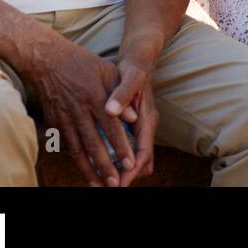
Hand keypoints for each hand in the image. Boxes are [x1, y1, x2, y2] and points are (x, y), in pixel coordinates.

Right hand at [22, 34, 136, 186]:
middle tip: (115, 183)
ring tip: (99, 185)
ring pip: (77, 148)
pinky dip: (75, 159)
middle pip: (93, 142)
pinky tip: (84, 170)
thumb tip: (135, 118)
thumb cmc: (83, 63)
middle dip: (105, 165)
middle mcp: (79, 109)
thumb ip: (122, 95)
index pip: (111, 126)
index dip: (120, 146)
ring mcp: (64, 117)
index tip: (130, 163)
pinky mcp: (54, 121)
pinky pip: (66, 144)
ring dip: (89, 168)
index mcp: (95, 96)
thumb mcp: (108, 71)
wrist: (46, 59)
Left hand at [105, 55, 158, 186]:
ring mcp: (140, 128)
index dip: (131, 171)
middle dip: (126, 177)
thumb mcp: (129, 78)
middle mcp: (146, 127)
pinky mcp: (133, 127)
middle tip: (106, 186)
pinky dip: (118, 160)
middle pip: (142, 162)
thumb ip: (122, 94)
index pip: (143, 154)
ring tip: (101, 180)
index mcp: (147, 120)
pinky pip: (129, 151)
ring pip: (136, 159)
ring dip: (122, 171)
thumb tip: (111, 111)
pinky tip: (100, 162)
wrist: (139, 61)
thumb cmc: (134, 69)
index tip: (118, 184)